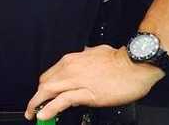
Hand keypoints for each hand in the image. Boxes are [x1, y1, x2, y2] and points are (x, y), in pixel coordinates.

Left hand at [25, 45, 163, 120]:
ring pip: (48, 91)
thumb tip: (80, 61)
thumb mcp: (95, 53)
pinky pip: (62, 101)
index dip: (42, 87)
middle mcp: (70, 69)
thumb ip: (84, 59)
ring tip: (31, 114)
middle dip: (36, 97)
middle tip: (32, 108)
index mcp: (71, 60)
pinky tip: (43, 115)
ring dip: (36, 104)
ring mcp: (77, 81)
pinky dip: (50, 109)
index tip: (40, 95)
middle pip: (44, 84)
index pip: (49, 75)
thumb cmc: (121, 60)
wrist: (137, 63)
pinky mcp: (87, 93)